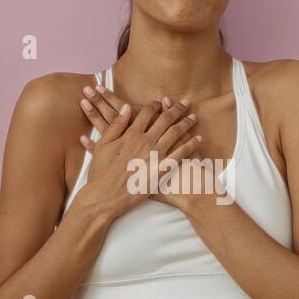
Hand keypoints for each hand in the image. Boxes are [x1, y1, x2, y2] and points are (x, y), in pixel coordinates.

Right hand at [75, 89, 201, 220]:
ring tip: (194, 117)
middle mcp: (145, 141)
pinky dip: (190, 145)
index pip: (147, 113)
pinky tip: (198, 139)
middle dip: (176, 109)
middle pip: (165, 120)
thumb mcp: (102, 145)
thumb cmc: (100, 173)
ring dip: (186, 123)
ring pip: (176, 133)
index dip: (155, 105)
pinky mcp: (162, 170)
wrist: (104, 196)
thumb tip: (127, 108)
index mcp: (131, 134)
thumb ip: (116, 125)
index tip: (161, 101)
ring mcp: (155, 155)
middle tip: (185, 103)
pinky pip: (181, 154)